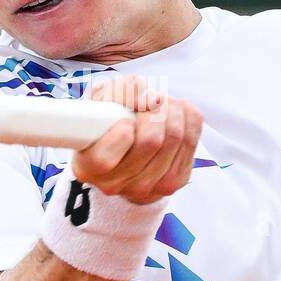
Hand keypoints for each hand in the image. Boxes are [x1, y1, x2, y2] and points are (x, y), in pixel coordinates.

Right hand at [72, 75, 203, 204]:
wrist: (124, 151)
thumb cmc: (108, 122)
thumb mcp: (101, 101)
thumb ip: (118, 93)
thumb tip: (148, 98)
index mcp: (88, 166)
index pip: (107, 156)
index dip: (123, 127)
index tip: (126, 117)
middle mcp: (115, 184)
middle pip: (151, 141)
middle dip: (155, 110)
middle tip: (151, 100)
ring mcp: (147, 187)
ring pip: (175, 138)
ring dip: (173, 110)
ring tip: (163, 104)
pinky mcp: (175, 182)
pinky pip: (192, 141)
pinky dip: (188, 118)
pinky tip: (177, 113)